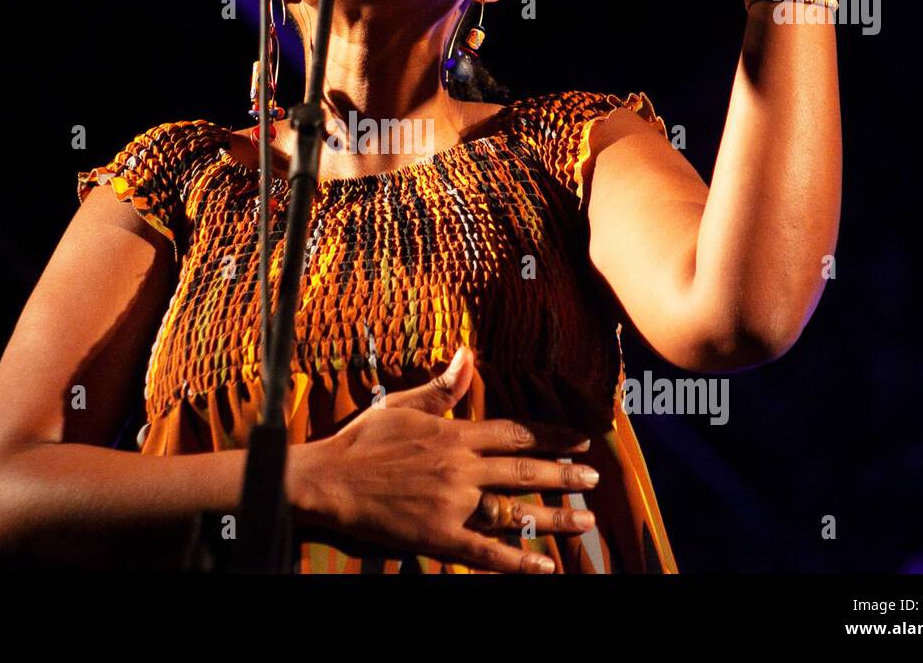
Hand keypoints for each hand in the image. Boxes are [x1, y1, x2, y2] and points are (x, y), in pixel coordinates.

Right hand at [296, 346, 598, 573]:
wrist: (328, 480)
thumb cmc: (362, 440)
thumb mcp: (402, 404)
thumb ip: (442, 388)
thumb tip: (467, 354)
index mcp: (454, 435)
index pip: (515, 434)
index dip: (551, 436)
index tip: (580, 439)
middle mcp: (460, 468)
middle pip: (524, 472)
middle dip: (565, 474)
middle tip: (595, 479)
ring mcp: (452, 504)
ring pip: (514, 511)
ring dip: (553, 517)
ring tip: (586, 522)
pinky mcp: (438, 536)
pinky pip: (486, 553)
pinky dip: (517, 562)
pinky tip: (546, 567)